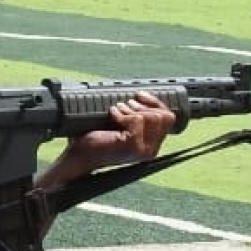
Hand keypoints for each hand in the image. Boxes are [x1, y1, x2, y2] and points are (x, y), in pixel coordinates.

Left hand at [42, 93, 176, 186]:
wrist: (80, 155)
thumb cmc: (96, 139)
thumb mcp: (121, 126)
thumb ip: (135, 116)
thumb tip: (140, 95)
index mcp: (152, 144)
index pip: (169, 118)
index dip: (157, 103)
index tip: (140, 95)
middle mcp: (152, 149)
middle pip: (165, 116)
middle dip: (144, 106)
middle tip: (125, 106)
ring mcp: (144, 149)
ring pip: (153, 117)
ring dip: (132, 109)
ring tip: (117, 112)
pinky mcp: (133, 146)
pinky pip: (137, 120)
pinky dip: (122, 114)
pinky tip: (112, 117)